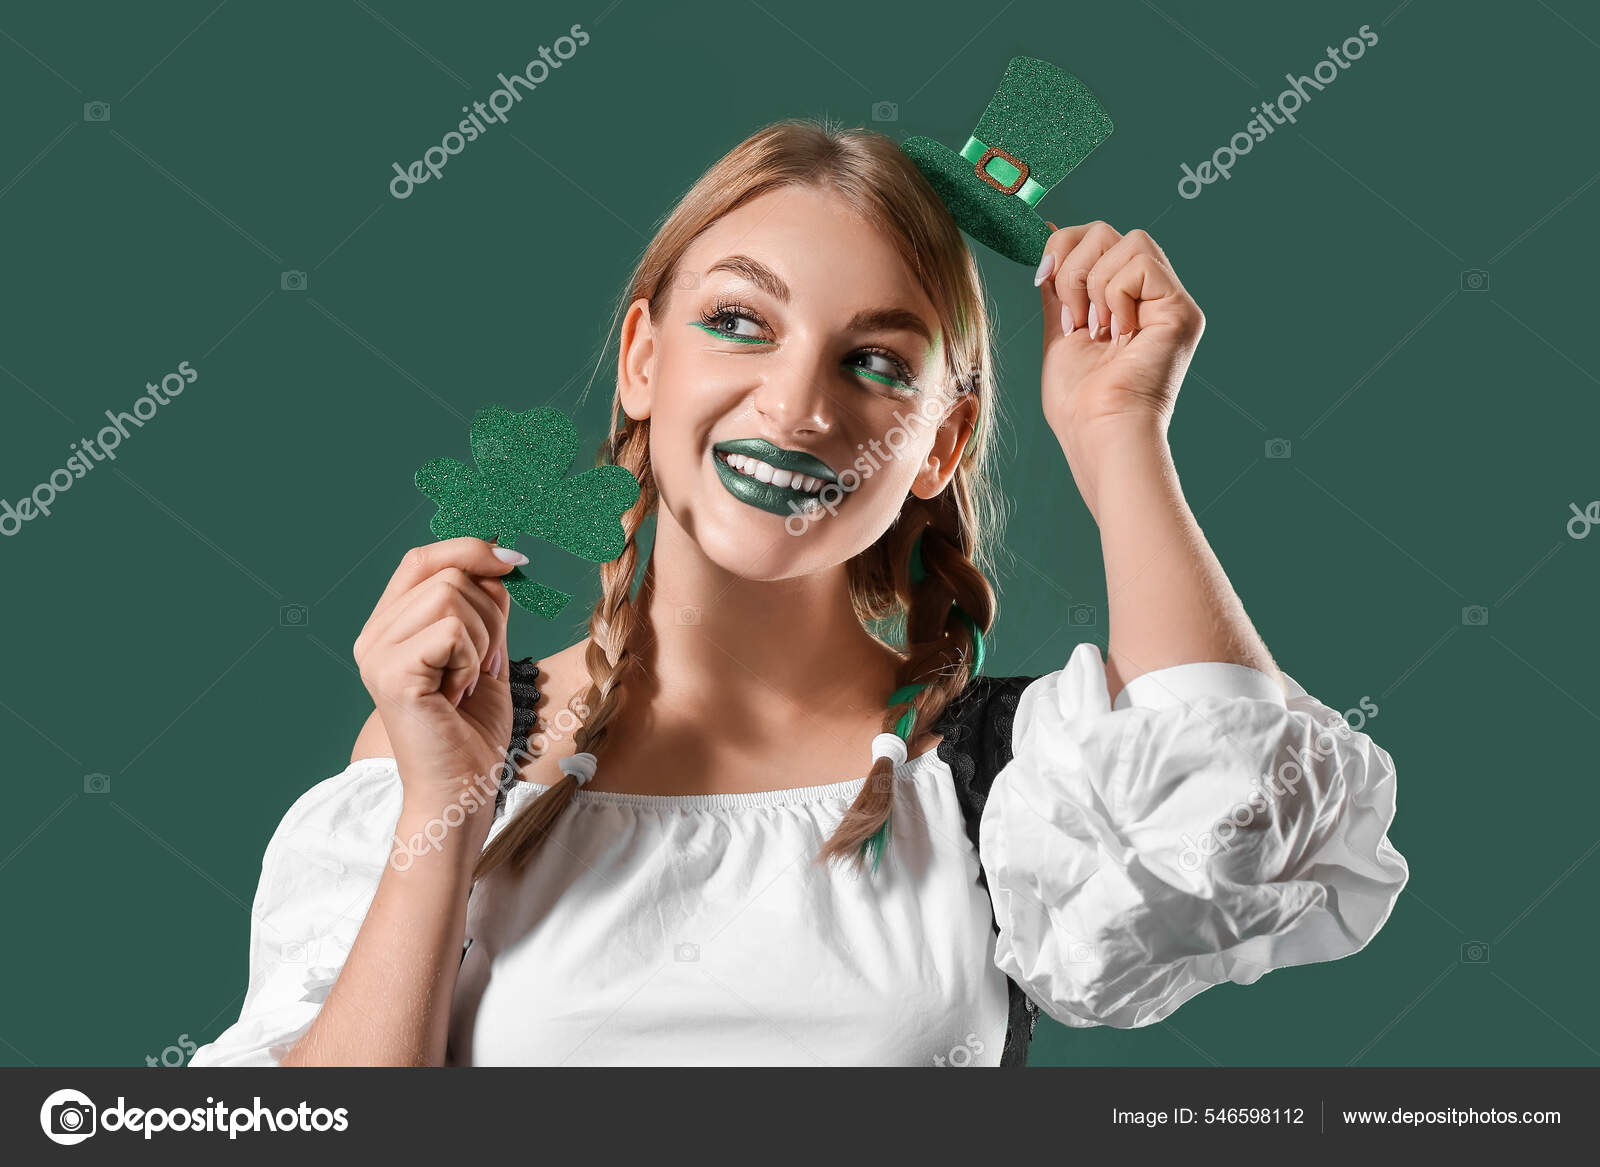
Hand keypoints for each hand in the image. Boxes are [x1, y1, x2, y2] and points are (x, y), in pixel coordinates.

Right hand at [353, 537, 519, 820]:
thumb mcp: (486, 651)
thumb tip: (500, 558)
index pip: (422, 559)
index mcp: (389, 627)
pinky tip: (459, 693)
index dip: (469, 550)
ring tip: (468, 682)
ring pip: (452, 596)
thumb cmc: (473, 729)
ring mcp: (376, 654)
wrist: (462, 790)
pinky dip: (472, 659)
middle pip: (446, 573)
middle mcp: (372, 636)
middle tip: (483, 665)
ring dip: (483, 640)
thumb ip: (485, 607)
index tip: (514, 562)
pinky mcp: (391, 673)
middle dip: (489, 613)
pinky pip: (453, 629)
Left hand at [1034, 221, 1203, 507]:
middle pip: (1108, 230)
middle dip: (1073, 266)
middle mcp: (1152, 297)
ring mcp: (1169, 301)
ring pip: (1127, 239)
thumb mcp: (1060, 332)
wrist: (1100, 434)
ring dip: (1092, 283)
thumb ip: (1061, 287)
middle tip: (1072, 317)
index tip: (1042, 280)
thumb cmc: (1079, 403)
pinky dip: (1114, 294)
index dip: (1064, 247)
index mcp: (1125, 301)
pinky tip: (1116, 332)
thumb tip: (1049, 236)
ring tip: (1094, 329)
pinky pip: (1140, 262)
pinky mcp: (1180, 309)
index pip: (1097, 238)